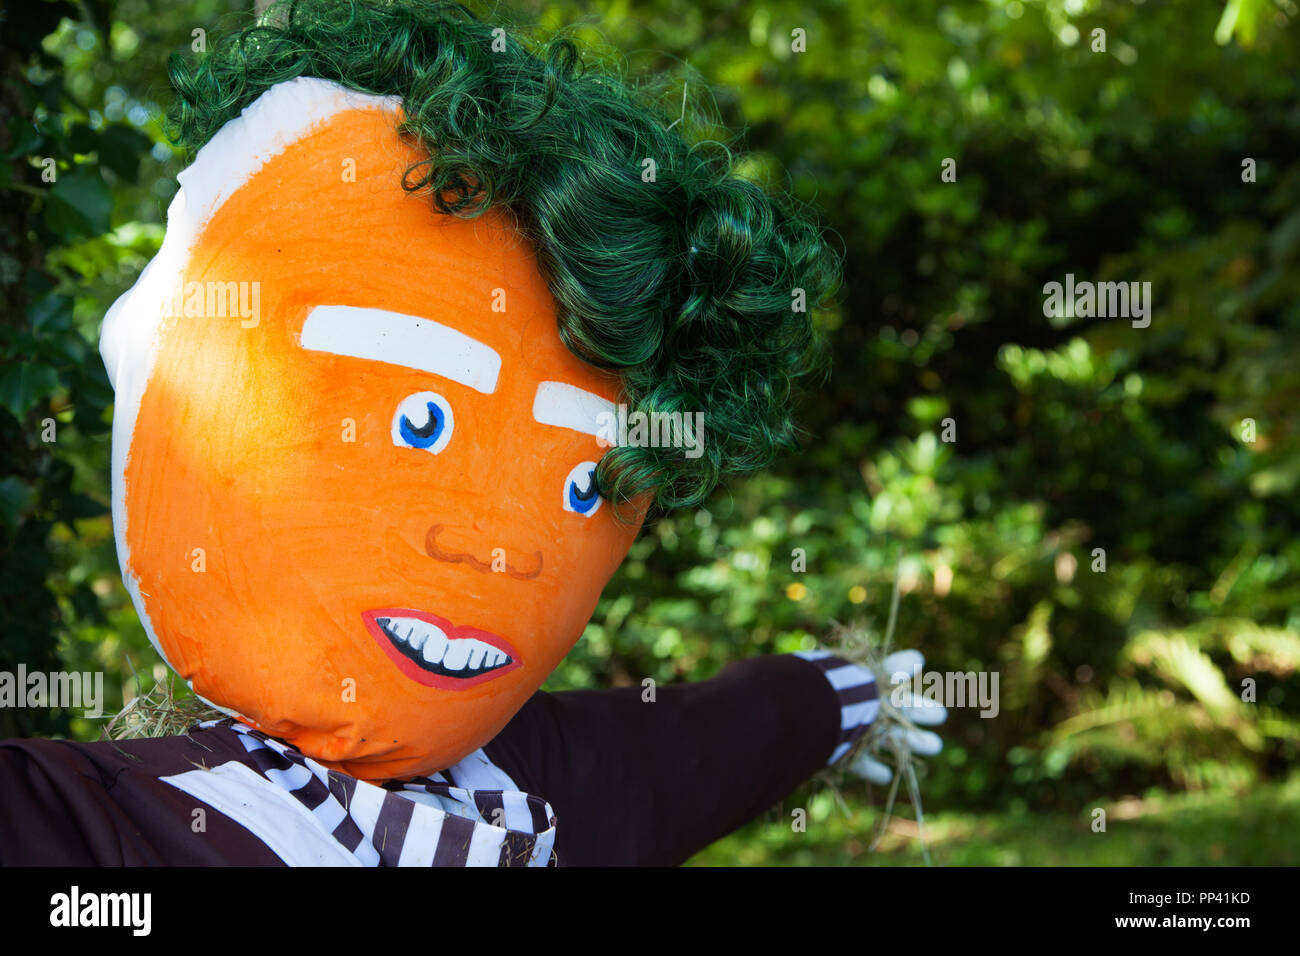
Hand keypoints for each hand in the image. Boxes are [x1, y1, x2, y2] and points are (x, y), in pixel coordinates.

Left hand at [848, 649, 946, 784]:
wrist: (817, 714)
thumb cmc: (849, 693)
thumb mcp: (875, 678)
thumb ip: (896, 668)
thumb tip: (917, 657)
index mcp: (869, 690)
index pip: (899, 692)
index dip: (920, 702)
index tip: (941, 714)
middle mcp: (862, 711)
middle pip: (896, 715)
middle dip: (920, 716)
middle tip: (940, 719)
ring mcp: (853, 733)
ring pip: (886, 739)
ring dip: (910, 743)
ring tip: (935, 745)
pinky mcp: (841, 754)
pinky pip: (858, 764)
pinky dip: (872, 770)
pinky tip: (885, 776)